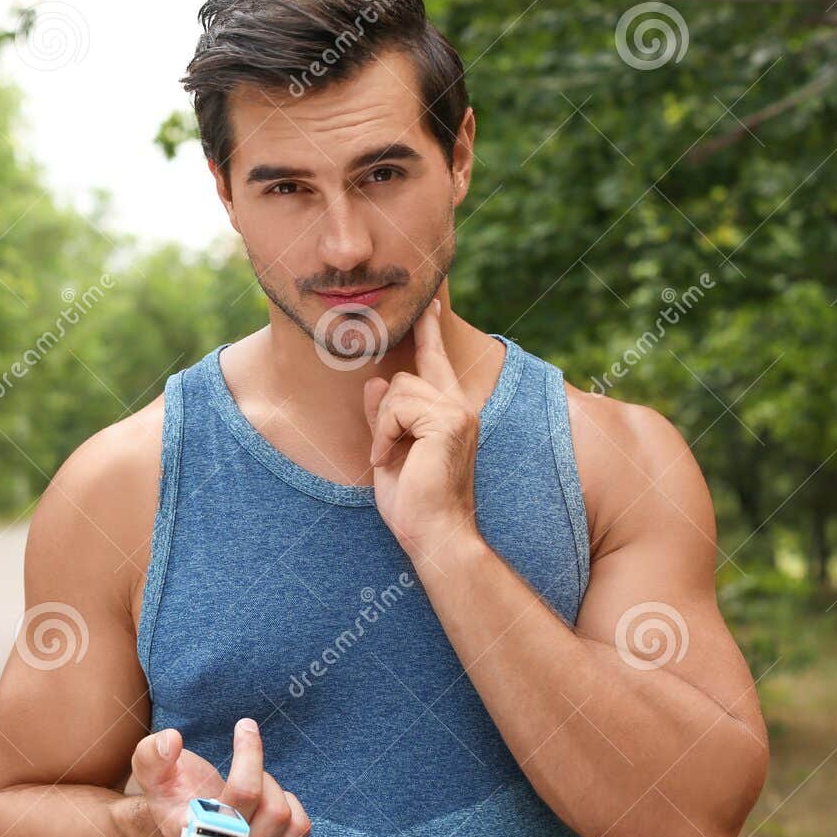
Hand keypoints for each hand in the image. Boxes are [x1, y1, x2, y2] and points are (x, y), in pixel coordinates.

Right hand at [129, 717, 311, 836]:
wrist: (186, 830)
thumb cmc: (172, 794)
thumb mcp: (152, 771)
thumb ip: (153, 754)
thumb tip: (171, 740)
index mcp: (192, 833)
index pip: (240, 793)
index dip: (249, 755)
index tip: (245, 725)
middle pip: (271, 805)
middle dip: (258, 771)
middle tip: (240, 766)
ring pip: (285, 814)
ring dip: (271, 789)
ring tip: (249, 789)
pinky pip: (301, 829)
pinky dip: (289, 807)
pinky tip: (265, 805)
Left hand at [363, 299, 479, 556]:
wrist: (435, 535)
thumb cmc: (413, 504)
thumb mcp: (388, 452)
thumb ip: (384, 416)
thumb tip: (376, 382)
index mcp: (450, 413)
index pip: (435, 361)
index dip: (429, 331)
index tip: (428, 302)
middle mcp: (459, 406)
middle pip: (405, 376)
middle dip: (385, 414)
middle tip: (388, 454)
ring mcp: (458, 411)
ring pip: (398, 389)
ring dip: (384, 428)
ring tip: (392, 459)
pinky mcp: (449, 420)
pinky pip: (397, 407)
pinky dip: (385, 435)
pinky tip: (391, 459)